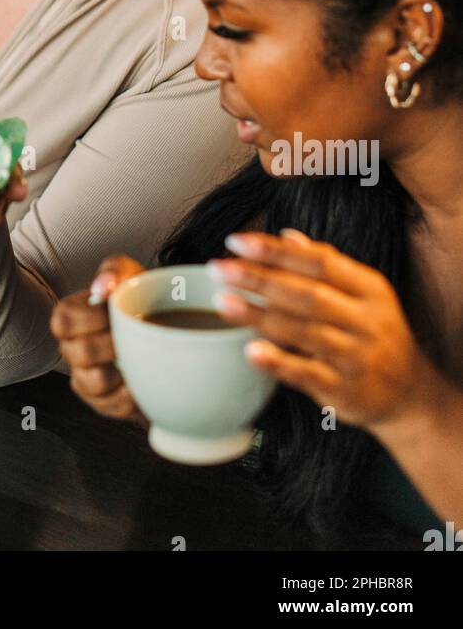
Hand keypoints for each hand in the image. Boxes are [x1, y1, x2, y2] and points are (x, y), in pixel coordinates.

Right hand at [50, 254, 147, 424]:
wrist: (159, 330)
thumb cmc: (135, 298)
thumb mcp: (127, 275)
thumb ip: (114, 270)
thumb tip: (104, 284)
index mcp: (69, 317)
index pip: (63, 322)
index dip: (92, 319)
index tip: (115, 312)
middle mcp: (70, 349)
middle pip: (80, 353)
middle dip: (112, 344)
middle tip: (133, 336)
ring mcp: (84, 378)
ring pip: (95, 383)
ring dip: (121, 370)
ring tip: (137, 358)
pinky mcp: (101, 402)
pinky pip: (114, 405)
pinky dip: (133, 393)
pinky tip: (141, 378)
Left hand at [209, 229, 436, 431]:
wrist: (409, 392)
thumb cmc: (375, 332)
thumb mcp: (363, 292)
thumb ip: (325, 263)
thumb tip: (286, 237)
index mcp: (368, 288)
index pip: (319, 262)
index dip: (276, 251)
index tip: (237, 242)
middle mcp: (365, 320)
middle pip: (308, 294)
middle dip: (259, 279)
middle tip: (219, 269)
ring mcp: (356, 356)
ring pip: (304, 332)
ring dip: (260, 315)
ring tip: (223, 301)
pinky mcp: (345, 390)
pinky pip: (308, 374)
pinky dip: (279, 362)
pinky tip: (251, 351)